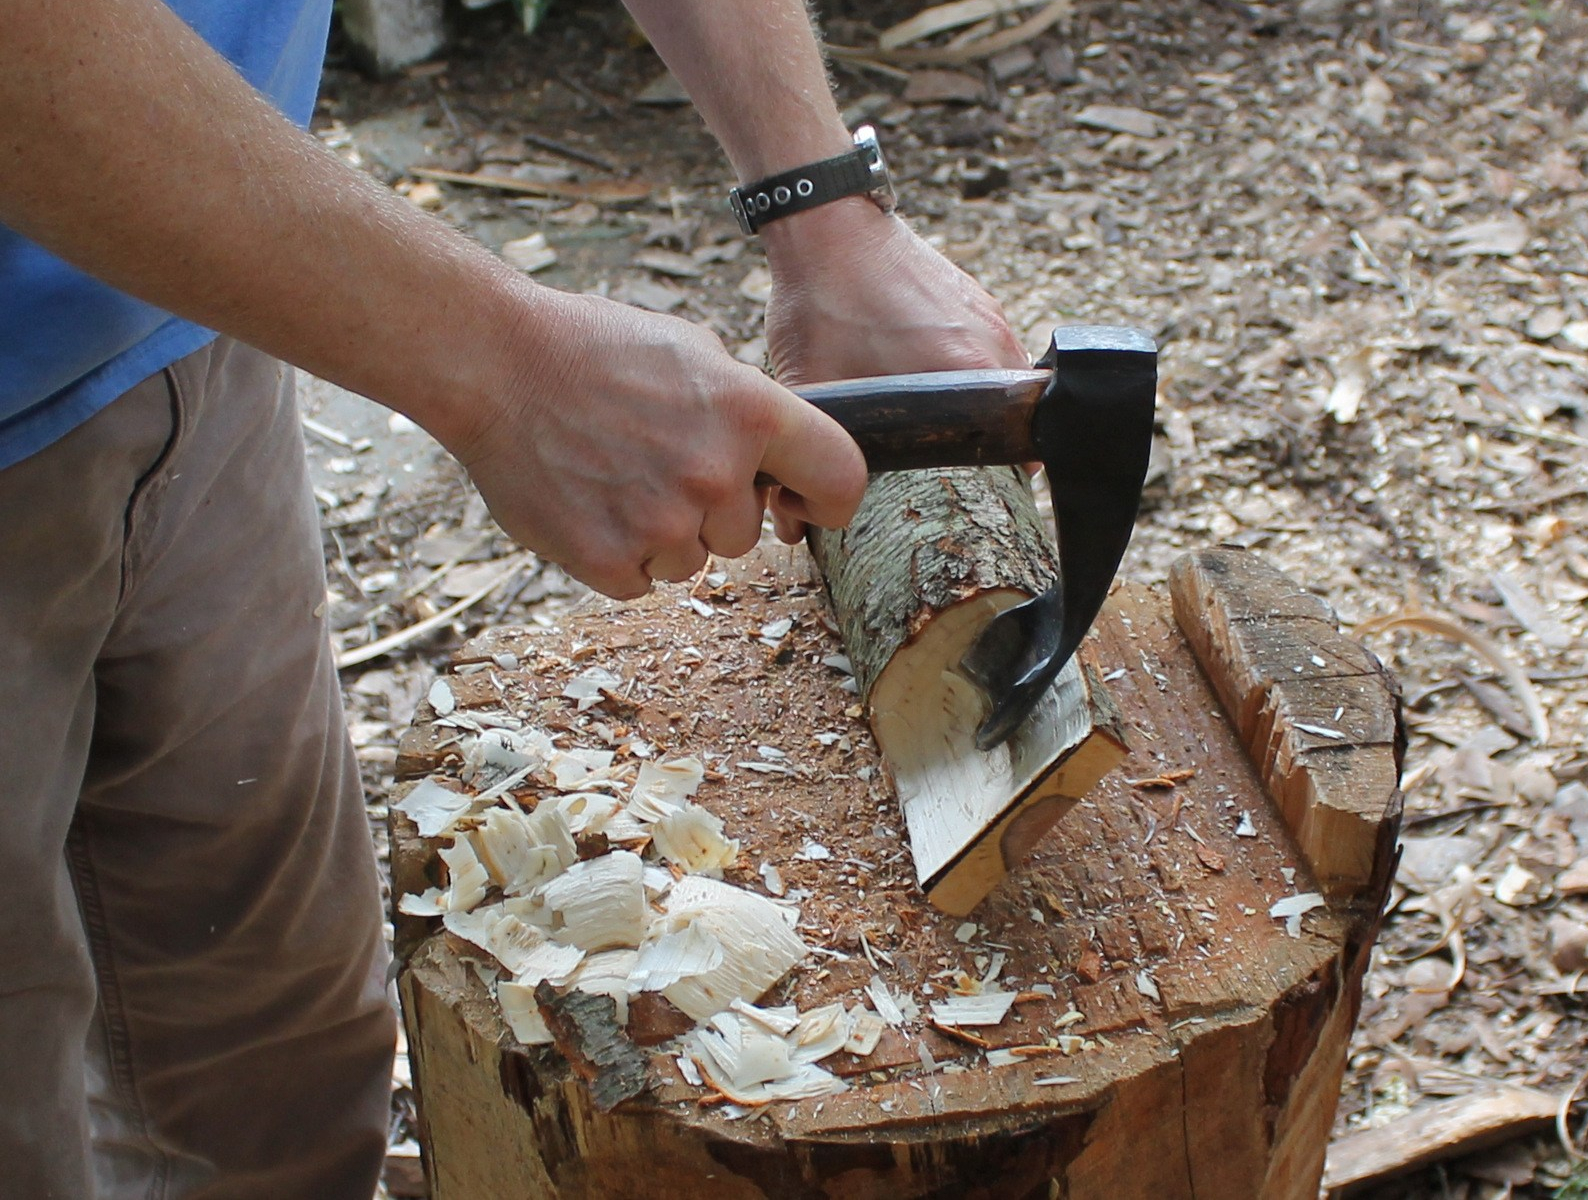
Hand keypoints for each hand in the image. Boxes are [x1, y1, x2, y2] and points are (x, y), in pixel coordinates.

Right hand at [449, 291, 865, 598]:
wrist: (494, 364)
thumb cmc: (595, 347)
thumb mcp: (694, 351)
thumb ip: (746, 408)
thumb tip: (778, 458)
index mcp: (750, 413)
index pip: (840, 479)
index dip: (831, 501)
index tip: (808, 506)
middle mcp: (715, 474)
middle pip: (747, 534)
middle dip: (713, 510)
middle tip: (655, 461)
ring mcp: (661, 524)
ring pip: (693, 561)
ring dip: (662, 533)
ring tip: (614, 475)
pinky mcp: (609, 562)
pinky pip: (641, 582)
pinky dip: (618, 554)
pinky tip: (589, 502)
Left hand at [758, 198, 1030, 541]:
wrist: (828, 223)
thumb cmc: (819, 303)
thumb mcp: (812, 389)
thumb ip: (810, 454)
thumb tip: (789, 523)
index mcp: (966, 375)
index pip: (1013, 453)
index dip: (994, 486)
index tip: (973, 504)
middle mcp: (995, 348)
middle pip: (1015, 425)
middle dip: (987, 456)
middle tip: (950, 475)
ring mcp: (992, 320)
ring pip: (1006, 391)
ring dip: (983, 415)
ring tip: (946, 434)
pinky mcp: (980, 301)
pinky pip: (992, 357)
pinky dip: (974, 378)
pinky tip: (936, 387)